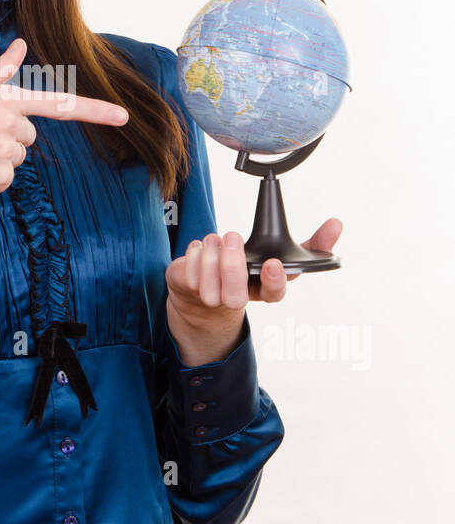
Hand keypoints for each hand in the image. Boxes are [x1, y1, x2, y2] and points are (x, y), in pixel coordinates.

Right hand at [0, 38, 128, 225]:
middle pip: (29, 135)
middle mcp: (10, 125)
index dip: (95, 110)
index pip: (60, 104)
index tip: (124, 117)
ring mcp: (6, 155)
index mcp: (3, 98)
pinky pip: (5, 180)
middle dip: (8, 136)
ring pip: (17, 158)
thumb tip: (20, 46)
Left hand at [165, 219, 343, 367]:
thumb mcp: (280, 254)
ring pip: (209, 285)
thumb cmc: (247, 270)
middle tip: (233, 237)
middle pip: (236, 296)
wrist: (201, 293)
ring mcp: (210, 297)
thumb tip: (336, 225)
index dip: (274, 282)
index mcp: (263, 289)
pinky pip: (188, 273)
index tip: (272, 263)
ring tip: (215, 238)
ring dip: (212, 256)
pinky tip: (201, 246)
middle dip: (233, 267)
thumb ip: (312, 244)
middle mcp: (237, 298)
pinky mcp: (187, 288)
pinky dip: (195, 254)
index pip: (273, 294)